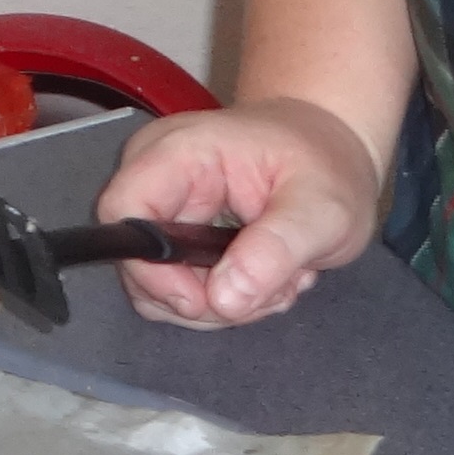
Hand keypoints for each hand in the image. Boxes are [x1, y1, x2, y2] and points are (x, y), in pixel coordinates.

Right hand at [94, 98, 386, 327]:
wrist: (329, 150)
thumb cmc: (327, 164)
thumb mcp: (323, 208)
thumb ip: (277, 248)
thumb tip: (223, 299)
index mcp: (179, 151)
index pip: (124, 212)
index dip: (151, 269)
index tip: (204, 301)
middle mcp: (155, 176)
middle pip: (137, 263)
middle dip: (203, 298)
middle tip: (270, 290)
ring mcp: (162, 208)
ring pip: (157, 289)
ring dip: (220, 304)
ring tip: (277, 281)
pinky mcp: (172, 236)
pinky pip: (175, 289)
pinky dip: (221, 299)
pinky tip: (263, 278)